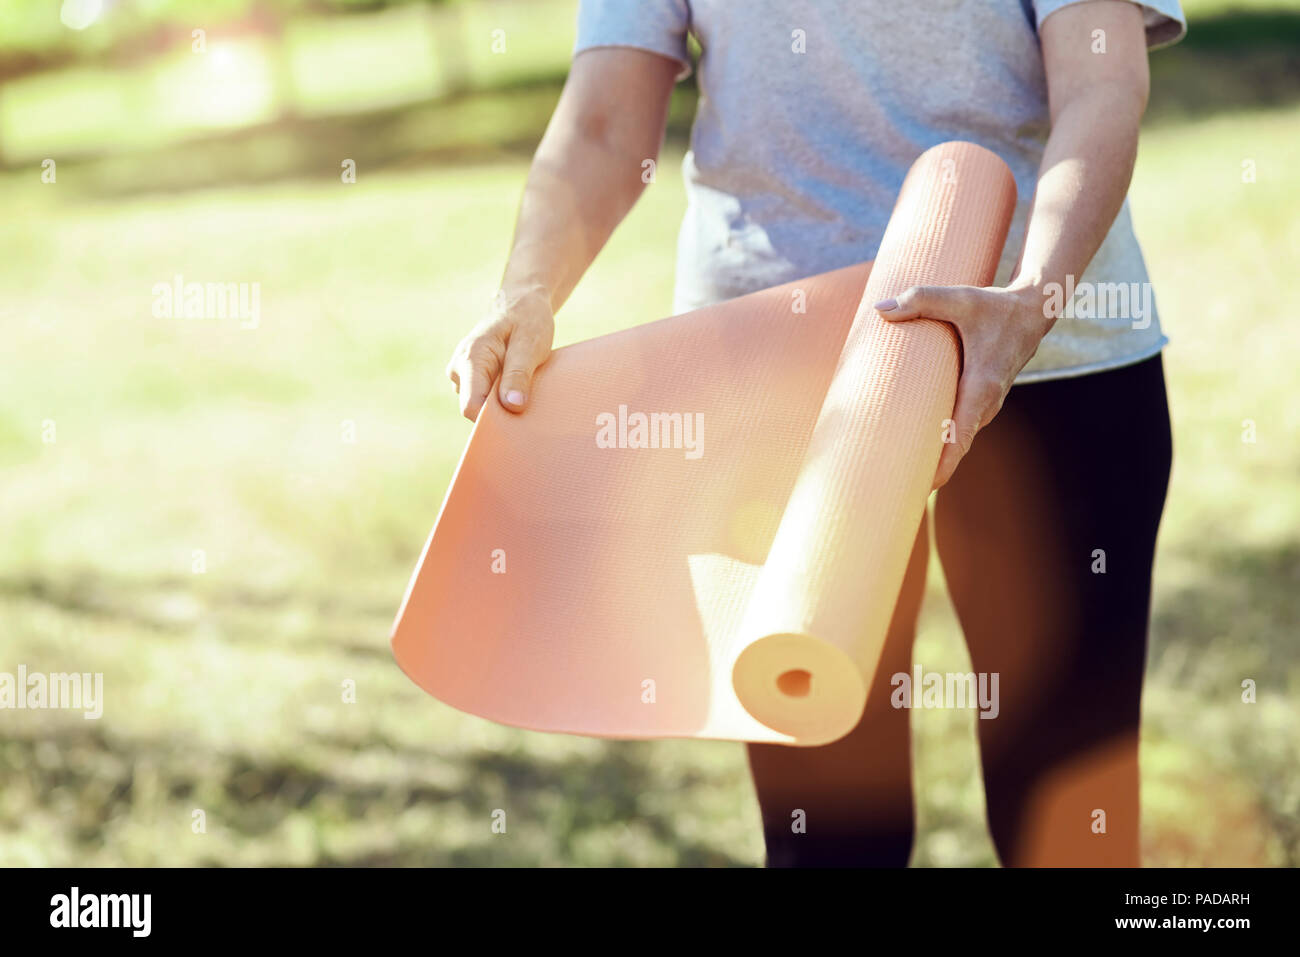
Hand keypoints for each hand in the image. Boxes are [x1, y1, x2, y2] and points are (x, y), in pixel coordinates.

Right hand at [446, 285, 555, 420]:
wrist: (520, 305)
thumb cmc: (527, 321)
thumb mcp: (530, 345)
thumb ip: (518, 375)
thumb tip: (512, 407)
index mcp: (470, 359)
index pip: (471, 406)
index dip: (494, 418)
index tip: (519, 416)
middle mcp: (458, 369)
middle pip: (475, 410)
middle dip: (500, 411)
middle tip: (528, 396)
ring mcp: (461, 375)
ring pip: (480, 406)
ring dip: (502, 404)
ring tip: (522, 383)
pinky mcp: (469, 380)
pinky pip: (483, 400)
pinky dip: (500, 398)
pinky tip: (515, 384)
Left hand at [875, 282, 1052, 488]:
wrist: (1032, 312)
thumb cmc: (995, 306)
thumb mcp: (960, 297)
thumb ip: (921, 299)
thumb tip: (880, 310)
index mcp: (981, 387)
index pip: (960, 435)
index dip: (942, 463)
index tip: (923, 487)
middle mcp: (985, 404)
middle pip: (955, 447)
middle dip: (929, 469)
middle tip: (893, 488)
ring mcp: (984, 406)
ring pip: (956, 439)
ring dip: (933, 456)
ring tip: (898, 475)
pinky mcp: (979, 401)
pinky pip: (958, 429)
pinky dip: (940, 442)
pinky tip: (914, 450)